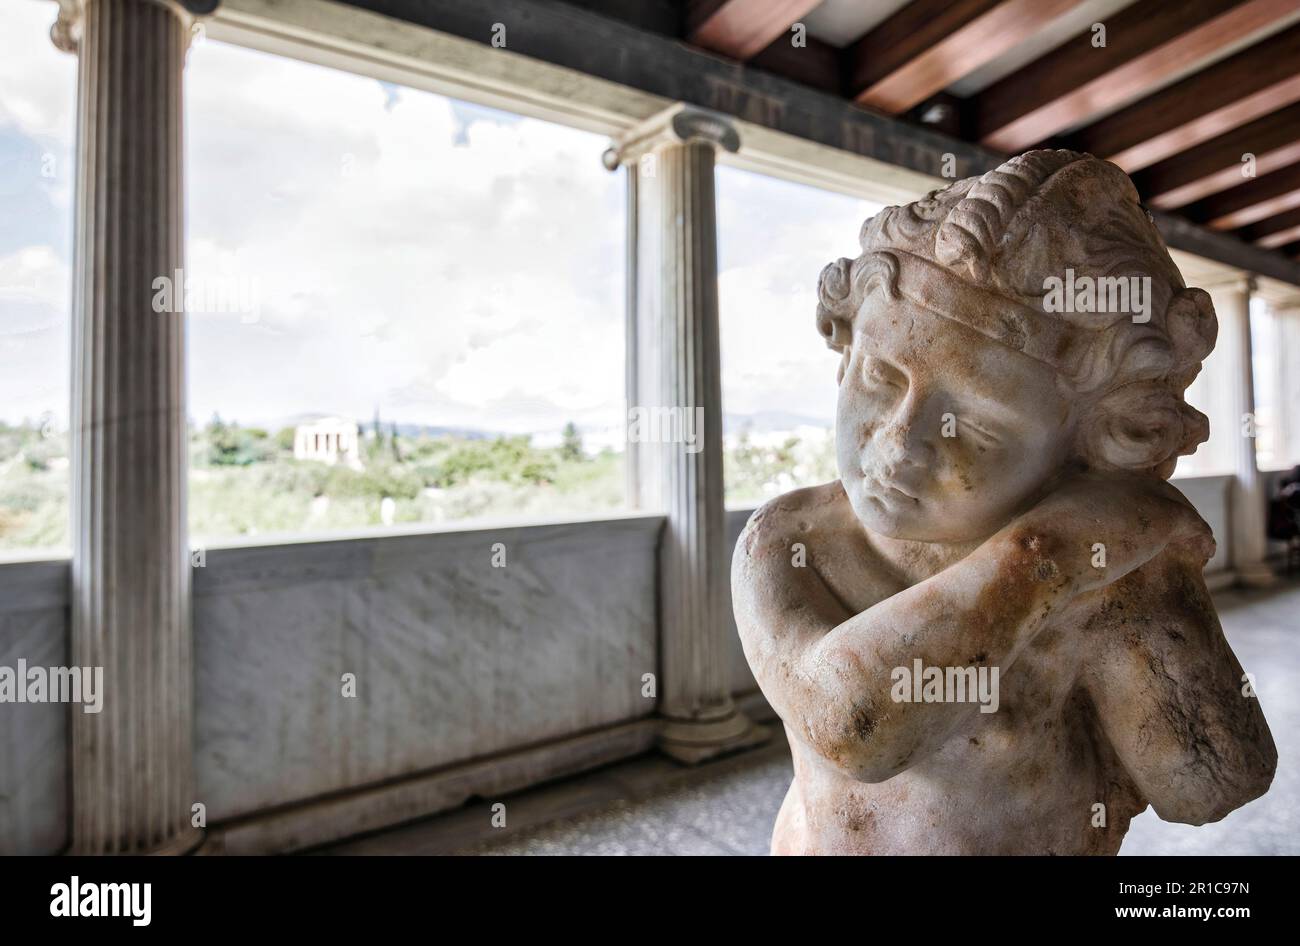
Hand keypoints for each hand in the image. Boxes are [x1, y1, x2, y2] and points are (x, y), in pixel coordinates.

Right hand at [1004, 471, 1212, 595]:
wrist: (1037, 556)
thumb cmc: (1031, 554)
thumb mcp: (1045, 530)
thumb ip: (1065, 529)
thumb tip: (1067, 551)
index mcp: (1085, 476)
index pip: (1124, 487)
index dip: (1138, 506)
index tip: (1145, 527)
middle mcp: (1115, 476)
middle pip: (1155, 491)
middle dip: (1168, 514)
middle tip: (1179, 538)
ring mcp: (1140, 492)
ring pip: (1176, 506)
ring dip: (1186, 529)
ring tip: (1196, 550)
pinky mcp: (1163, 514)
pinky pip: (1194, 525)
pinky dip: (1200, 540)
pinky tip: (1204, 556)